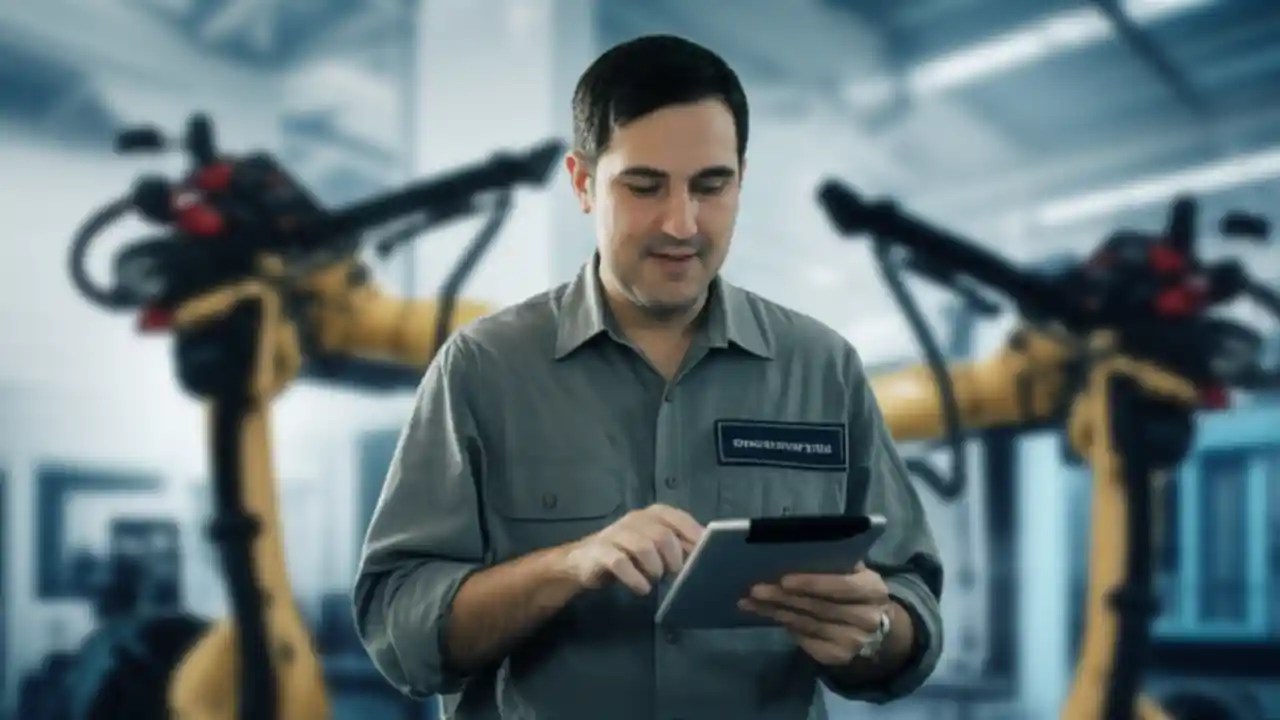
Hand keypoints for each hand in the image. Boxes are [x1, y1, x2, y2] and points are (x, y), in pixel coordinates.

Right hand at [560, 504, 703, 595]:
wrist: (585, 561)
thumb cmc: (628, 554)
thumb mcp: (655, 546)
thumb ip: (678, 545)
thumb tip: (707, 552)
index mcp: (652, 514)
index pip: (677, 517)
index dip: (693, 535)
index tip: (704, 554)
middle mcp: (635, 519)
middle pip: (663, 535)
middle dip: (674, 559)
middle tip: (674, 574)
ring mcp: (616, 534)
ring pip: (643, 547)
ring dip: (655, 569)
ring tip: (655, 580)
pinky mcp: (601, 551)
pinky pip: (621, 563)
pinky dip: (636, 579)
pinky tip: (642, 588)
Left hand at [737, 561, 891, 666]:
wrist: (878, 631)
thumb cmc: (858, 592)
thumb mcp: (856, 573)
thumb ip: (836, 563)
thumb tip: (795, 551)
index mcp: (872, 589)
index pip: (841, 586)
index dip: (812, 583)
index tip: (784, 580)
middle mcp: (867, 619)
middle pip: (818, 608)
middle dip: (783, 598)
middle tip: (755, 590)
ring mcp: (853, 642)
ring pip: (807, 625)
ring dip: (777, 612)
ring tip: (752, 602)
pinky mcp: (838, 657)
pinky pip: (806, 640)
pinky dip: (786, 627)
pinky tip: (770, 615)